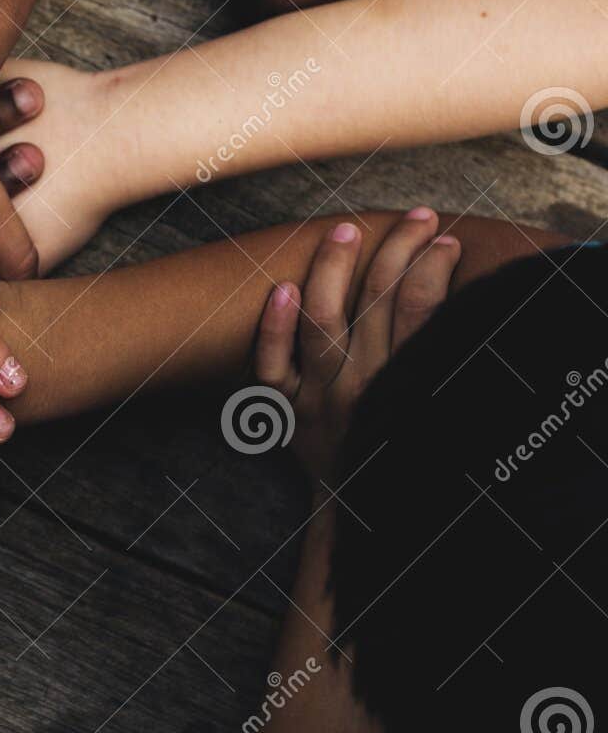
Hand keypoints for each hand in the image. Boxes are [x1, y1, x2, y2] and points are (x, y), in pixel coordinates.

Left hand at [254, 209, 460, 484]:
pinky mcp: (283, 407)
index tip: (447, 240)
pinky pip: (272, 364)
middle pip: (377, 302)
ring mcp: (317, 394)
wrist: (358, 516)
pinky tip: (281, 288)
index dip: (435, 269)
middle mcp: (360, 384)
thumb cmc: (400, 455)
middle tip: (418, 217)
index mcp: (403, 384)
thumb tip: (460, 312)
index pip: (421, 311)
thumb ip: (440, 365)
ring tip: (348, 229)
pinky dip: (274, 327)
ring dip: (335, 269)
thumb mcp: (436, 414)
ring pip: (323, 319)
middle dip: (398, 251)